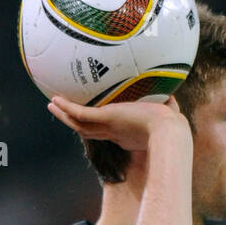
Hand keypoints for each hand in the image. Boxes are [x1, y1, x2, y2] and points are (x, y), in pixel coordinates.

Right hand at [46, 94, 188, 150]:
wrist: (168, 133)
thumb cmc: (173, 126)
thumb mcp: (169, 111)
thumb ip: (168, 101)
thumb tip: (172, 90)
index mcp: (125, 134)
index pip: (107, 131)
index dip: (98, 127)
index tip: (93, 119)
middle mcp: (114, 133)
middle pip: (88, 130)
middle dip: (74, 122)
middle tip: (62, 113)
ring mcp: (108, 127)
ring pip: (79, 124)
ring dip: (64, 115)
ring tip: (52, 105)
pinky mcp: (105, 120)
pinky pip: (81, 114)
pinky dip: (67, 108)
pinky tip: (55, 100)